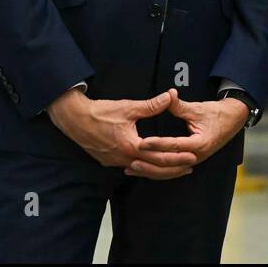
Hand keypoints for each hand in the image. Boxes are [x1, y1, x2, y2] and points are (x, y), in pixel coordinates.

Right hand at [45, 88, 194, 177]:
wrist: (74, 120)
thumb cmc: (101, 112)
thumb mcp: (129, 107)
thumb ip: (151, 105)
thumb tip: (170, 96)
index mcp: (131, 146)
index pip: (160, 156)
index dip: (177, 157)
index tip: (192, 156)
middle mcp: (123, 158)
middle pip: (153, 168)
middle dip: (173, 168)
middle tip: (190, 167)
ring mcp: (115, 162)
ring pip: (142, 170)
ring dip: (159, 170)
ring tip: (174, 169)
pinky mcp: (108, 161)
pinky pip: (131, 167)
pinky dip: (144, 168)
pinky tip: (150, 167)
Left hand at [133, 88, 248, 174]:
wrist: (233, 120)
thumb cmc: (216, 114)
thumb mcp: (198, 108)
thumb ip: (180, 105)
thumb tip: (168, 94)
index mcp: (200, 143)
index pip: (174, 146)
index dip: (157, 144)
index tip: (141, 142)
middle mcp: (197, 156)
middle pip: (170, 164)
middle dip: (150, 164)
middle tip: (132, 160)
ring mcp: (194, 161)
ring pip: (169, 171)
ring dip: (150, 171)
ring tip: (132, 169)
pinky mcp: (191, 161)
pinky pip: (172, 169)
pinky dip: (157, 171)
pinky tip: (144, 170)